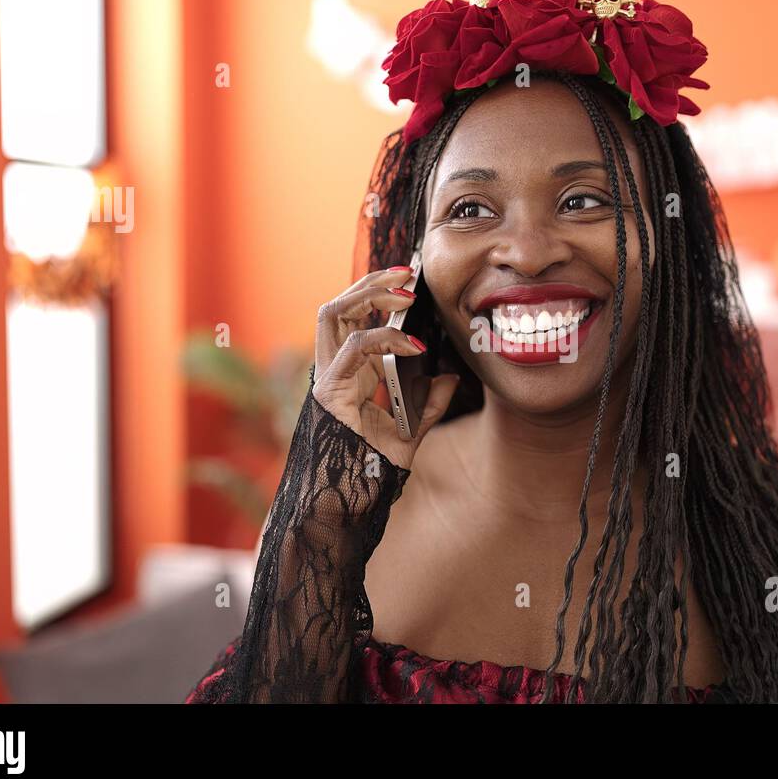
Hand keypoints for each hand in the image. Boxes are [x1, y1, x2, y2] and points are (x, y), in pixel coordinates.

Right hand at [311, 266, 458, 469]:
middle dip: (370, 282)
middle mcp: (333, 371)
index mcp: (349, 375)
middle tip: (407, 272)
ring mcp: (327, 379)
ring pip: (331, 313)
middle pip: (337, 307)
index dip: (380, 297)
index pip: (354, 320)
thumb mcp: (411, 432)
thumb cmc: (372, 471)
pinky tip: (414, 345)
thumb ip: (429, 405)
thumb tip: (450, 377)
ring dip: (368, 294)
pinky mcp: (329, 392)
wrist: (348, 506)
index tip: (415, 288)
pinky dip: (385, 339)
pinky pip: (354, 348)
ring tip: (404, 292)